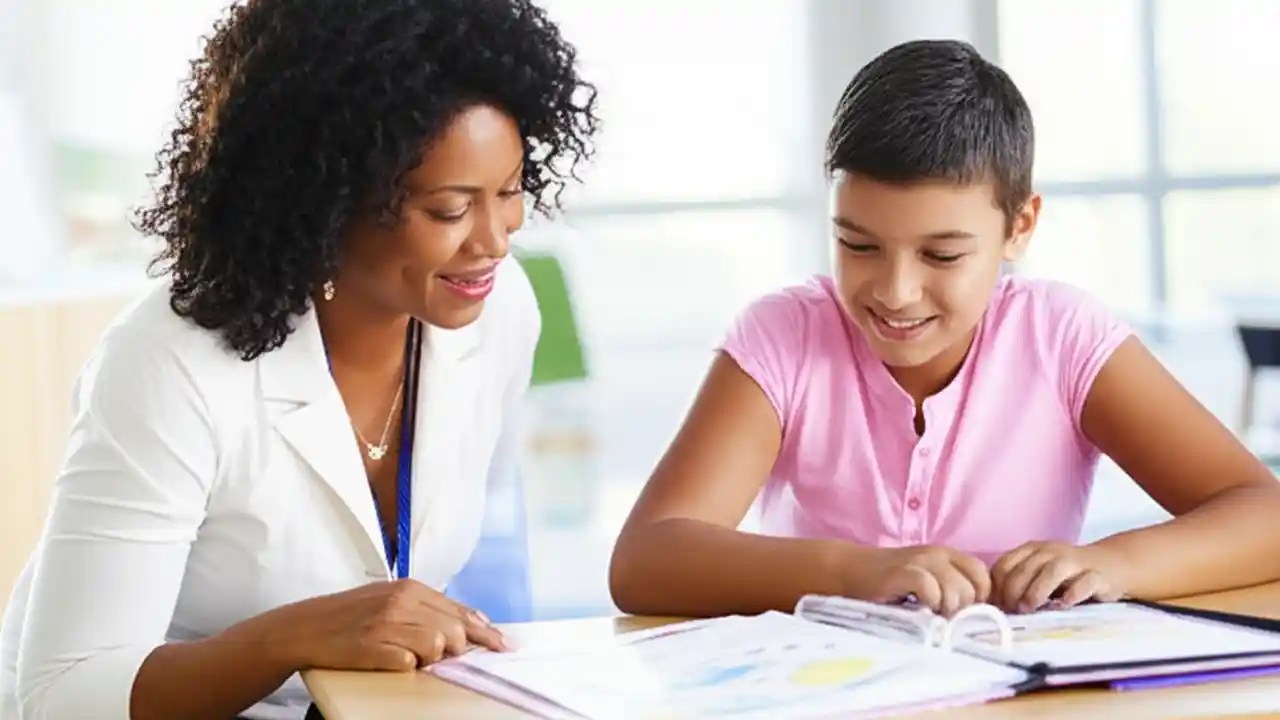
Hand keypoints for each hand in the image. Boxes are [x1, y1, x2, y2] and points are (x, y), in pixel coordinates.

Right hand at [262, 579, 510, 671]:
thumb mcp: (392, 599)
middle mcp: (402, 601)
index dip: (485, 632)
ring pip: (436, 646)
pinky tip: (393, 659)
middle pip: (455, 631)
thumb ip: (429, 609)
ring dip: (429, 658)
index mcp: (411, 589)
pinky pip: (409, 662)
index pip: (461, 611)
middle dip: (456, 649)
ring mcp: (387, 623)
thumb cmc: (352, 615)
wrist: (306, 627)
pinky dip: (406, 665)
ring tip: (408, 654)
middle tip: (443, 657)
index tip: (502, 646)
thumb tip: (472, 623)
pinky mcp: (373, 646)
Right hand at [842, 545, 991, 616]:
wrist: (848, 571)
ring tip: (925, 611)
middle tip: (935, 612)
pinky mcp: (902, 571)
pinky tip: (913, 606)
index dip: (976, 598)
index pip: (983, 576)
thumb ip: (950, 588)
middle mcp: (937, 554)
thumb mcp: (926, 579)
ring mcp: (920, 561)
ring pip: (956, 591)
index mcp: (946, 555)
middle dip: (958, 608)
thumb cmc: (889, 583)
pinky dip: (926, 603)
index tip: (956, 609)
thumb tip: (975, 614)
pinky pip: (931, 589)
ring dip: (942, 608)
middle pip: (971, 590)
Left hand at [991, 541, 1128, 613]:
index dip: (997, 586)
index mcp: (1032, 550)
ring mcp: (1075, 562)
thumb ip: (1017, 582)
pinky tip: (1064, 604)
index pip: (1005, 564)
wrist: (1110, 565)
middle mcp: (1051, 551)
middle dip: (1014, 590)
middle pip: (1026, 568)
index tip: (998, 605)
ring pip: (1052, 571)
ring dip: (1037, 591)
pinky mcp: (1098, 575)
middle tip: (1013, 610)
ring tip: (1029, 608)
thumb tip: (992, 604)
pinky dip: (1073, 593)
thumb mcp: (1037, 572)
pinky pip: (1085, 582)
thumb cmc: (1066, 575)